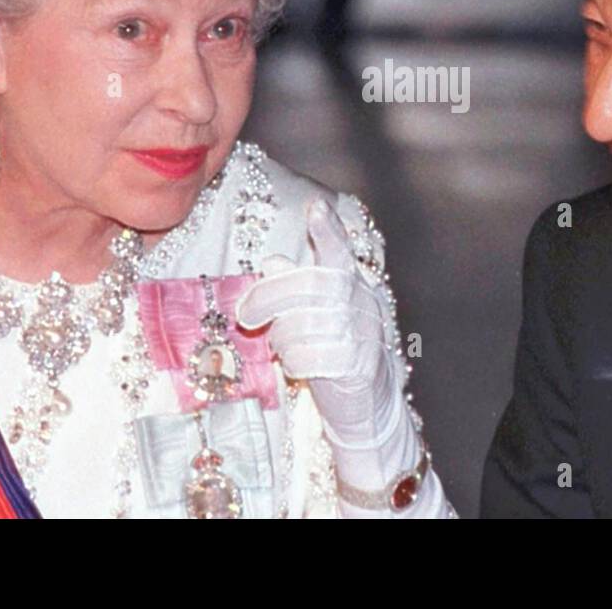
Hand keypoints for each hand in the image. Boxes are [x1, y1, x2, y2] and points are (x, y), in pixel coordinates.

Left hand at [235, 198, 398, 444]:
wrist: (366, 404)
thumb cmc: (334, 349)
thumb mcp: (316, 314)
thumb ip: (296, 286)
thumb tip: (272, 261)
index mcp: (352, 283)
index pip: (340, 250)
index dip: (328, 229)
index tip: (315, 207)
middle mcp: (362, 303)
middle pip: (309, 285)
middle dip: (269, 297)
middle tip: (244, 316)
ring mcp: (364, 334)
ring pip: (303, 324)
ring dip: (280, 337)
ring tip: (280, 347)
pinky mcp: (357, 366)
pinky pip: (309, 357)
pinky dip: (293, 363)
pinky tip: (295, 367)